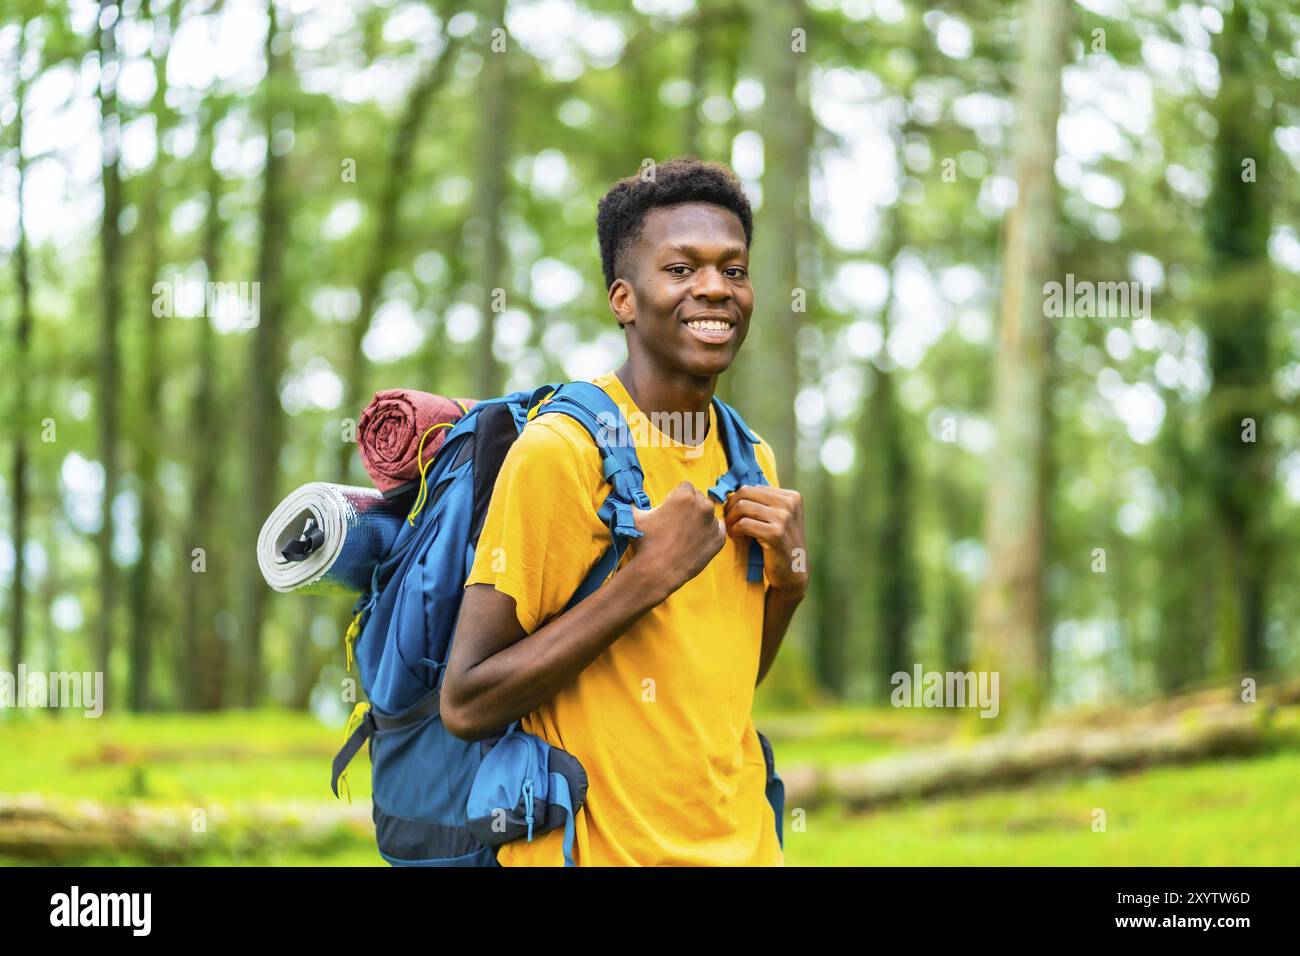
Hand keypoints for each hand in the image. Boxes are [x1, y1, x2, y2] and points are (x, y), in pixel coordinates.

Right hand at [629, 481, 725, 597]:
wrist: (658, 571)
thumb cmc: (646, 542)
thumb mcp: (635, 516)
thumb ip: (635, 502)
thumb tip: (633, 499)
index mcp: (684, 496)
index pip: (685, 487)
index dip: (675, 497)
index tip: (669, 509)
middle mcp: (703, 506)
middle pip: (698, 498)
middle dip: (689, 506)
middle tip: (677, 522)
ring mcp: (713, 523)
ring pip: (708, 513)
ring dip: (699, 518)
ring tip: (685, 533)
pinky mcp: (719, 538)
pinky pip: (717, 528)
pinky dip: (709, 532)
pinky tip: (695, 541)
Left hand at [722, 485, 807, 593]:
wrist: (794, 572)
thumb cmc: (781, 544)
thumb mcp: (781, 518)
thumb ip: (766, 504)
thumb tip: (735, 492)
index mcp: (792, 497)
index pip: (754, 488)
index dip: (738, 499)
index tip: (733, 512)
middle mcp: (790, 504)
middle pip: (746, 493)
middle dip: (731, 506)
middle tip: (727, 519)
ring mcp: (784, 518)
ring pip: (743, 507)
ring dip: (731, 518)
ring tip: (730, 528)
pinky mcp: (775, 534)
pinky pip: (744, 523)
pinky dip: (735, 529)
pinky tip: (736, 535)